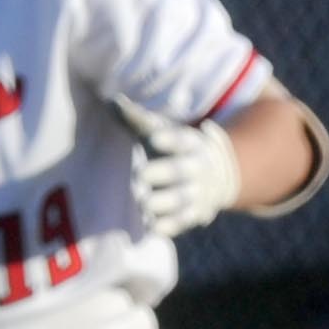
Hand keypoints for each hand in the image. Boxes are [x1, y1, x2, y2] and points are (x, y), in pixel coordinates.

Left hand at [114, 94, 238, 238]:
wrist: (217, 175)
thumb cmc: (174, 149)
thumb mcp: (161, 131)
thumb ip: (136, 120)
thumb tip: (111, 101)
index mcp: (190, 143)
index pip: (182, 139)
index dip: (170, 139)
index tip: (154, 139)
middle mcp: (196, 168)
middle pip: (181, 170)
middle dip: (164, 173)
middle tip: (141, 176)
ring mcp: (196, 193)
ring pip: (182, 198)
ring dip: (163, 202)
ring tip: (143, 204)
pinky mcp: (193, 214)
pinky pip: (182, 222)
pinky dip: (169, 225)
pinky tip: (153, 226)